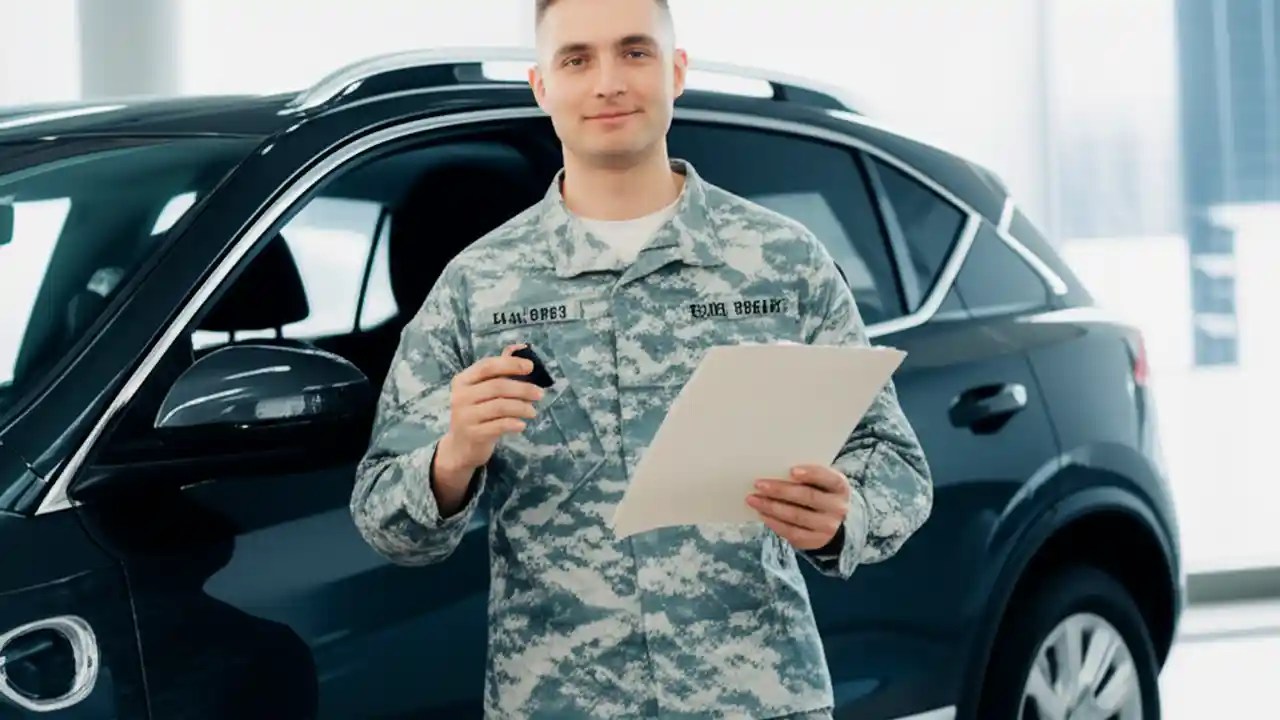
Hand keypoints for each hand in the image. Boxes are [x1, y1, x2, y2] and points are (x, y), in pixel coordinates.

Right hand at [436, 344, 544, 482]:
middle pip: (497, 386)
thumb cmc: (477, 412)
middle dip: (522, 389)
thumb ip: (501, 369)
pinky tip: (522, 424)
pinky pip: (498, 426)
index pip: (487, 366)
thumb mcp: (484, 389)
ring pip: (500, 406)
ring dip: (521, 407)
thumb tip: (520, 347)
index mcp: (463, 380)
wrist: (461, 446)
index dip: (510, 364)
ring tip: (533, 411)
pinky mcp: (472, 434)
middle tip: (540, 394)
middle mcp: (460, 396)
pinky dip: (513, 423)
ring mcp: (465, 416)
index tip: (530, 367)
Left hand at [746, 464, 850, 550]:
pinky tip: (762, 514)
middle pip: (808, 497)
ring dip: (771, 507)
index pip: (829, 478)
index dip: (811, 474)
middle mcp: (838, 508)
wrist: (835, 522)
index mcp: (840, 487)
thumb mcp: (822, 482)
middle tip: (759, 484)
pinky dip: (774, 522)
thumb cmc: (820, 493)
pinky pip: (792, 532)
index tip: (791, 470)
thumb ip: (806, 476)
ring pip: (797, 516)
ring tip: (753, 499)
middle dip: (781, 490)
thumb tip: (774, 471)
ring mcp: (828, 527)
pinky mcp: (816, 541)